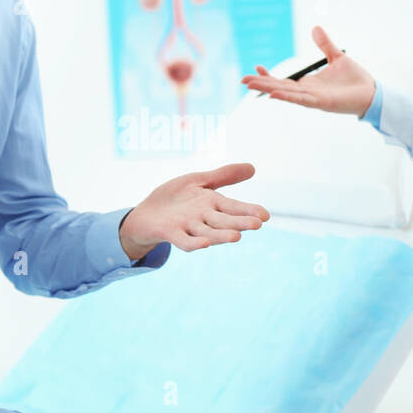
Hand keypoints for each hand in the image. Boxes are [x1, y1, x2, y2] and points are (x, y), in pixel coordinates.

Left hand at [119, 162, 269, 256]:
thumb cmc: (175, 199)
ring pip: (208, 233)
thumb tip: (253, 167)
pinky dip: (194, 243)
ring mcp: (188, 227)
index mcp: (212, 204)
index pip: (234, 207)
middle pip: (224, 221)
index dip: (249, 211)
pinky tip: (204, 244)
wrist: (146, 214)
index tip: (265, 215)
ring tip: (237, 237)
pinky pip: (184, 240)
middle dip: (240, 223)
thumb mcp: (199, 181)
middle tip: (257, 224)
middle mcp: (203, 218)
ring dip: (221, 236)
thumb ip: (224, 176)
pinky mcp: (171, 233)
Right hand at [240, 25, 376, 116]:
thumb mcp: (337, 57)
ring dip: (268, 89)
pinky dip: (287, 97)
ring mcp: (313, 98)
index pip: (284, 80)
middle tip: (242, 81)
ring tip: (251, 86)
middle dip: (261, 84)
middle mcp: (307, 92)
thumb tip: (314, 28)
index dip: (269, 76)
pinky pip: (301, 100)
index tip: (256, 68)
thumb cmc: (355, 79)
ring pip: (286, 94)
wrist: (371, 92)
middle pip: (279, 87)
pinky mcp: (321, 102)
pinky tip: (274, 94)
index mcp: (309, 83)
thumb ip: (325, 45)